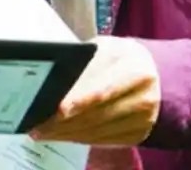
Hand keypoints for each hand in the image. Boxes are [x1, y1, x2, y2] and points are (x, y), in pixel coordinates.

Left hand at [30, 35, 160, 145]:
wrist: (154, 75)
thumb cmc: (117, 58)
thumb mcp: (104, 49)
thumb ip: (83, 62)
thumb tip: (50, 79)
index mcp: (133, 67)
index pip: (103, 88)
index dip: (79, 100)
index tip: (56, 109)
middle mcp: (143, 96)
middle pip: (97, 114)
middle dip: (63, 121)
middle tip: (36, 124)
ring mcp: (143, 119)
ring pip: (97, 130)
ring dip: (66, 133)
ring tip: (41, 131)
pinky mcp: (138, 134)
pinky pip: (102, 140)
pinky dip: (78, 138)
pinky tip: (59, 134)